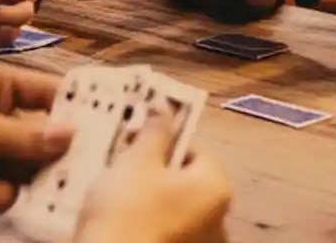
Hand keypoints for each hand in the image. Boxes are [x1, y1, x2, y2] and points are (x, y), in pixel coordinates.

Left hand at [0, 63, 72, 213]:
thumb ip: (21, 137)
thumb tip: (70, 136)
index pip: (51, 93)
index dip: (75, 110)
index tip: (103, 129)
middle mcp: (0, 114)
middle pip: (46, 138)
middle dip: (45, 160)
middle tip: (62, 176)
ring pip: (29, 170)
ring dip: (12, 183)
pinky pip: (7, 190)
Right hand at [77, 115, 230, 242]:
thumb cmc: (127, 211)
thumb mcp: (137, 161)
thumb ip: (156, 131)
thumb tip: (166, 106)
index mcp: (217, 189)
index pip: (197, 152)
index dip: (165, 143)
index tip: (133, 145)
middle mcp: (220, 221)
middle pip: (187, 183)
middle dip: (156, 173)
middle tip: (121, 169)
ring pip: (175, 210)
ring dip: (151, 201)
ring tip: (116, 200)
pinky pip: (167, 234)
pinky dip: (149, 227)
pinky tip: (123, 225)